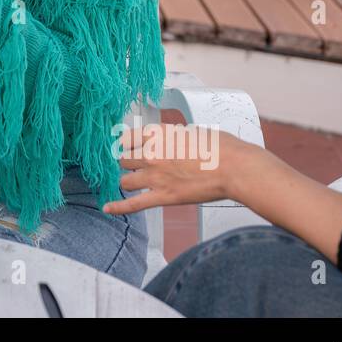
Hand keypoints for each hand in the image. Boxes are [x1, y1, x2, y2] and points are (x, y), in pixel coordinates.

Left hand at [100, 126, 258, 215]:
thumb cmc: (220, 148)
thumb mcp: (192, 132)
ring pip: (125, 180)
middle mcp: (151, 153)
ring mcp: (155, 176)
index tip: (124, 148)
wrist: (234, 168)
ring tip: (133, 183)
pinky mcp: (163, 196)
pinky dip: (118, 207)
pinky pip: (134, 203)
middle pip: (123, 160)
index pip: (125, 138)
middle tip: (133, 166)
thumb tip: (171, 143)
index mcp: (157, 134)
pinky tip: (107, 209)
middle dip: (127, 163)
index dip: (123, 144)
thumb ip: (174, 138)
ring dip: (128, 181)